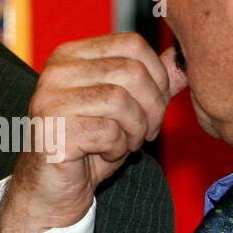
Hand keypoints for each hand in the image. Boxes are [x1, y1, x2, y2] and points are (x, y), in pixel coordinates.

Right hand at [0, 33, 186, 232]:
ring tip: (128, 143)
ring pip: (121, 101)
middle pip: (131, 72)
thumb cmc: (89, 146)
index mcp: (71, 55)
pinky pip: (107, 132)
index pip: (130, 43)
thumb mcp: (125, 108)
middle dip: (153, 107)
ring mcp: (50, 100)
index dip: (158, 75)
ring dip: (136, 129)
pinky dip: (118, 147)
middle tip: (149, 131)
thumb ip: (150, 81)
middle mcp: (57, 71)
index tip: (158, 103)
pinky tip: (107, 153)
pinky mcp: (52, 131)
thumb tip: (181, 58)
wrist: (53, 189)